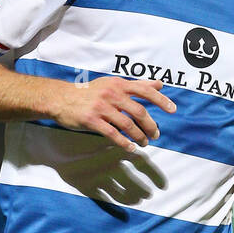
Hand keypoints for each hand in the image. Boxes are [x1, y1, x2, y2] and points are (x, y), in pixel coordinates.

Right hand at [52, 77, 176, 154]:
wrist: (61, 99)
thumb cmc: (89, 93)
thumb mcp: (112, 84)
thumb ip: (136, 86)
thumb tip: (159, 85)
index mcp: (118, 84)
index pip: (145, 90)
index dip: (161, 100)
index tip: (173, 109)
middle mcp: (112, 94)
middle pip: (139, 111)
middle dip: (150, 125)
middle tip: (156, 135)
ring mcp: (101, 107)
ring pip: (127, 124)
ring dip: (139, 136)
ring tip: (144, 143)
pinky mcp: (92, 120)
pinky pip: (113, 134)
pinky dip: (124, 142)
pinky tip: (131, 147)